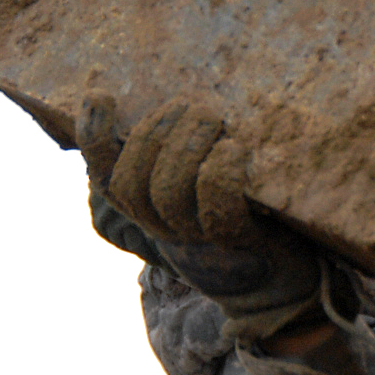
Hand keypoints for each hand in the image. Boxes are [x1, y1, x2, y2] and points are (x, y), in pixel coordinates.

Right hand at [77, 94, 335, 341]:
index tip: (99, 94)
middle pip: (132, 182)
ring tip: (212, 116)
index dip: (93, 136)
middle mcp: (164, 228)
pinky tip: (233, 148)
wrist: (282, 281)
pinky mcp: (236, 242)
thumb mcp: (200, 189)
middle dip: (154, 133)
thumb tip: (175, 99)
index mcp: (148, 210)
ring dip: (186, 145)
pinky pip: (216, 207)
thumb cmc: (240, 217)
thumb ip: (178, 153)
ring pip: (167, 193)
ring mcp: (197, 239)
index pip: (104, 176)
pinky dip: (220, 172)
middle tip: (190, 104)